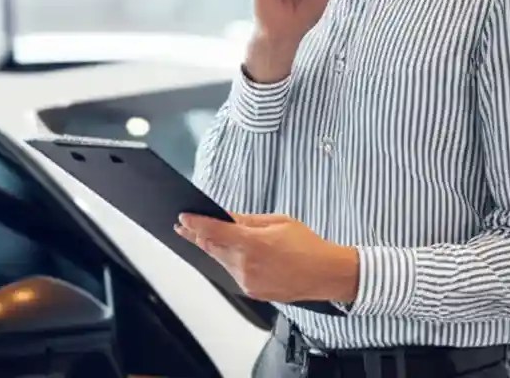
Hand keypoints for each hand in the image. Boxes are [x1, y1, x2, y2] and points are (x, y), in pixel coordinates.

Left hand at [175, 213, 358, 302]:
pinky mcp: (252, 292)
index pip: (214, 232)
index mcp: (253, 244)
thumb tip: (227, 217)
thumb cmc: (308, 245)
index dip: (195, 224)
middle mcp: (246, 265)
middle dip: (198, 236)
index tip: (183, 219)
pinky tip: (234, 253)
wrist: (326, 274)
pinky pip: (233, 273)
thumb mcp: (279, 222)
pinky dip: (230, 261)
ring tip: (208, 237)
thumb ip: (248, 221)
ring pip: (222, 261)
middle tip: (184, 227)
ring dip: (215, 249)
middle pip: (212, 248)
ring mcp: (248, 281)